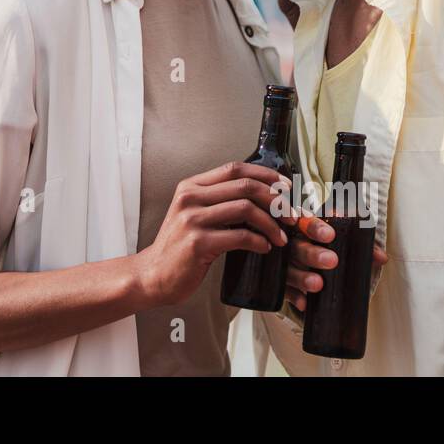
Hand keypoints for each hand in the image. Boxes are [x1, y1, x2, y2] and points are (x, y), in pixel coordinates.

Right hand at [134, 161, 291, 308]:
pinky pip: (239, 236)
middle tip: (289, 215)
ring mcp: (192, 220)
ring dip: (270, 223)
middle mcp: (190, 198)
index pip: (234, 168)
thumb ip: (218, 201)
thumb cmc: (178, 247)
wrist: (153, 274)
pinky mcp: (197, 243)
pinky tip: (264, 247)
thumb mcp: (192, 214)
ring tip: (279, 237)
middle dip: (274, 200)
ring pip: (245, 209)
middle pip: (244, 186)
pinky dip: (258, 241)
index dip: (264, 175)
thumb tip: (259, 196)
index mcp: (190, 187)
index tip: (284, 186)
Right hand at [281, 214, 389, 314]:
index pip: (304, 221)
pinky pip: (283, 290)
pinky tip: (305, 303)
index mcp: (301, 226)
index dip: (315, 228)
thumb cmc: (324, 247)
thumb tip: (382, 258)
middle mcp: (289, 243)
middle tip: (332, 261)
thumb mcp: (340, 242)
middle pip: (296, 246)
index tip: (330, 235)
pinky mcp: (278, 282)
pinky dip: (294, 297)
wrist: (300, 261)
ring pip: (288, 270)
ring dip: (303, 277)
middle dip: (313, 254)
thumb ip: (360, 246)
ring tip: (318, 284)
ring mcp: (281, 263)